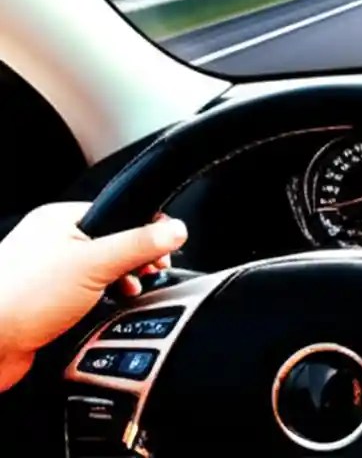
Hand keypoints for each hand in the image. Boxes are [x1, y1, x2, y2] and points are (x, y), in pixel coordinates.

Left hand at [0, 202, 186, 391]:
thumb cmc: (20, 298)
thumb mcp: (94, 263)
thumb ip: (139, 244)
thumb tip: (176, 230)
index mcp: (59, 219)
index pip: (118, 212)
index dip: (146, 230)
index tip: (166, 249)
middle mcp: (53, 242)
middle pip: (113, 244)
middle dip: (135, 262)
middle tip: (148, 275)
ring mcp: (50, 273)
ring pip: (102, 272)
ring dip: (119, 285)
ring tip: (125, 295)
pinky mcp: (49, 302)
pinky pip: (89, 296)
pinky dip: (102, 304)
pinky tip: (104, 313)